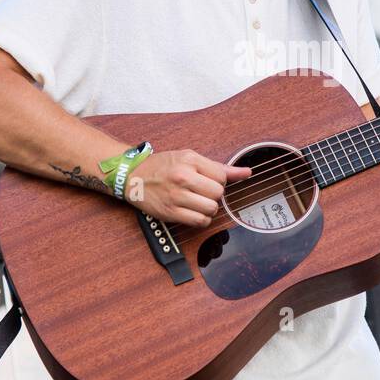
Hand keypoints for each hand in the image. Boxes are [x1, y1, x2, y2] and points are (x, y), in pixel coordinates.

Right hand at [124, 149, 251, 227]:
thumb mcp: (188, 157)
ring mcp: (176, 196)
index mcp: (189, 160)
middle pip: (218, 193)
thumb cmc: (162, 166)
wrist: (133, 176)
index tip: (208, 181)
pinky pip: (199, 222)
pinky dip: (201, 219)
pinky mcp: (170, 212)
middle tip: (202, 192)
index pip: (222, 176)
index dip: (219, 181)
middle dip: (214, 195)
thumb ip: (218, 167)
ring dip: (209, 208)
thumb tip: (246, 172)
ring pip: (211, 209)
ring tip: (198, 202)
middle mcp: (183, 177)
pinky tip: (194, 212)